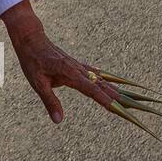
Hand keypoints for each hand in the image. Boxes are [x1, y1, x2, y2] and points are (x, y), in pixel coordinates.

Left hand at [3, 1, 121, 123]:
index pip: (92, 90)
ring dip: (112, 88)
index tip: (118, 108)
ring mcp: (77, 66)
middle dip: (115, 97)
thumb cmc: (32, 61)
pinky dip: (102, 77)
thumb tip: (58, 121)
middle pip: (101, 85)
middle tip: (130, 107)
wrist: (31, 39)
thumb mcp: (37, 83)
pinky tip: (107, 79)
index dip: (105, 100)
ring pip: (99, 78)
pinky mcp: (74, 64)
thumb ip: (50, 101)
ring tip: (125, 97)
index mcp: (70, 74)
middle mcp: (78, 70)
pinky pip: (91, 71)